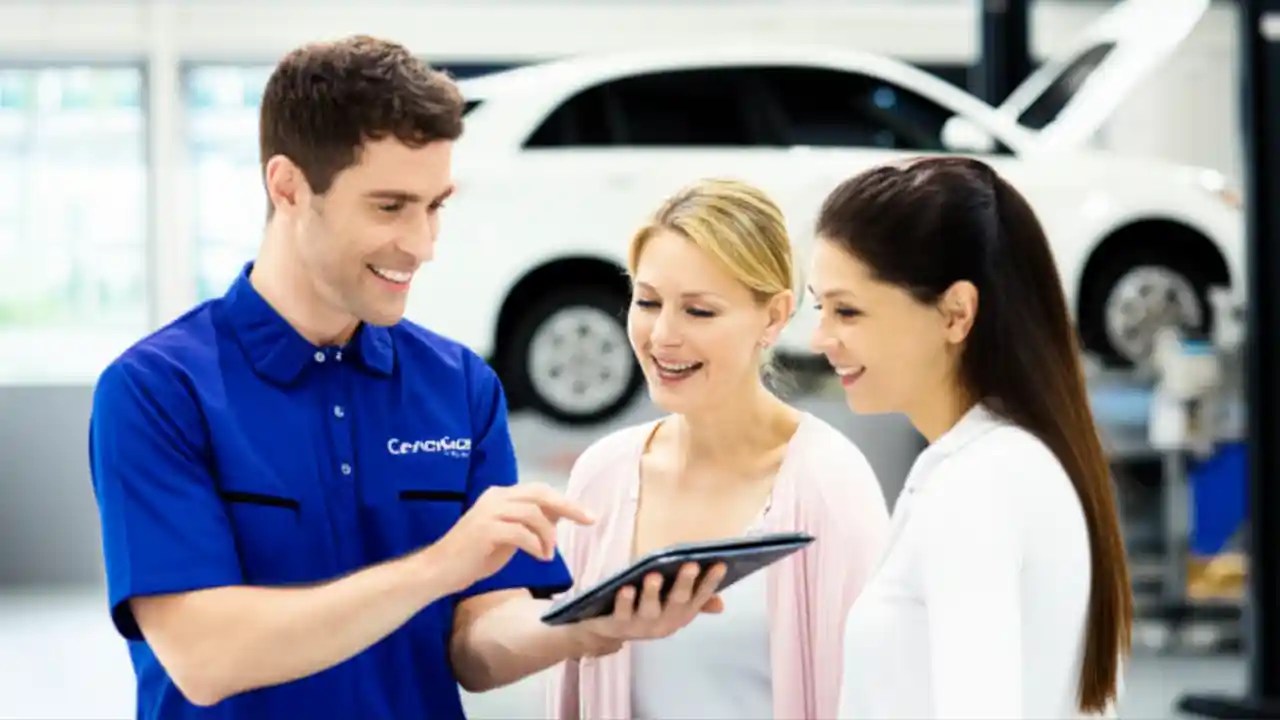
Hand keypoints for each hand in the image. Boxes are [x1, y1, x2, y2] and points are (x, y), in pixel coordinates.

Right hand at [426, 483, 594, 593]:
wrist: (439, 570)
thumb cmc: (474, 556)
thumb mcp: (508, 536)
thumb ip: (530, 523)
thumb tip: (558, 516)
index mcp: (500, 495)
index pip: (540, 491)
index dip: (565, 501)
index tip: (588, 515)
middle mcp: (495, 497)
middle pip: (541, 494)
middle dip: (568, 507)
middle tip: (588, 520)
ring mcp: (489, 512)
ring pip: (533, 513)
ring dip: (548, 535)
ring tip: (548, 554)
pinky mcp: (485, 530)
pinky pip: (521, 532)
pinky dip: (535, 545)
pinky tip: (539, 557)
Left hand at [569, 561, 727, 657]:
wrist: (605, 631)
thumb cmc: (643, 610)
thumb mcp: (670, 606)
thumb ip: (694, 602)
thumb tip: (720, 604)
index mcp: (680, 615)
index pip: (699, 598)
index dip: (710, 582)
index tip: (720, 564)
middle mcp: (665, 623)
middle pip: (677, 603)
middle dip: (685, 584)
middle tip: (691, 565)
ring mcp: (641, 626)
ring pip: (649, 609)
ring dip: (652, 593)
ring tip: (654, 575)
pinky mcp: (618, 625)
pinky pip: (621, 613)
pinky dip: (624, 601)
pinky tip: (626, 587)